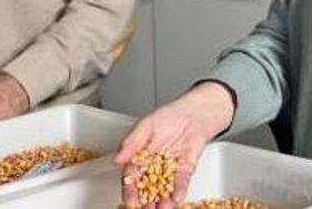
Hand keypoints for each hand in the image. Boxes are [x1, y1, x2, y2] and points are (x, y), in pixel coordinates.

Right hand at [114, 82, 234, 208]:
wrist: (194, 113)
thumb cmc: (168, 115)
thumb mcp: (145, 126)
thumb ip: (131, 143)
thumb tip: (117, 159)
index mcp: (140, 157)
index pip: (132, 177)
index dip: (130, 191)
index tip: (130, 202)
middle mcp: (154, 166)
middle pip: (147, 187)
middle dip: (145, 201)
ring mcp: (169, 169)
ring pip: (163, 188)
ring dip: (162, 200)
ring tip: (162, 208)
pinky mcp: (185, 169)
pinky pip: (181, 182)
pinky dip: (180, 190)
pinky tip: (177, 197)